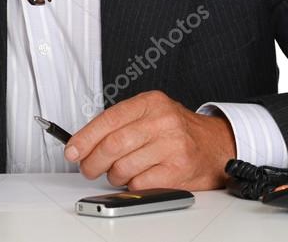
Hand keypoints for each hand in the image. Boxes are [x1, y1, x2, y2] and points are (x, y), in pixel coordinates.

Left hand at [64, 90, 235, 190]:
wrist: (216, 145)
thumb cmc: (176, 131)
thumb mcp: (149, 114)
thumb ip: (119, 124)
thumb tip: (82, 143)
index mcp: (149, 103)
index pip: (108, 120)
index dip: (84, 138)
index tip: (71, 151)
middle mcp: (162, 121)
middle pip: (113, 145)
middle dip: (92, 161)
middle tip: (88, 168)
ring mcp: (173, 145)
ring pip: (123, 167)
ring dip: (113, 175)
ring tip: (117, 172)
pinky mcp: (179, 170)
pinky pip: (140, 183)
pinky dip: (132, 185)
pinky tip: (137, 178)